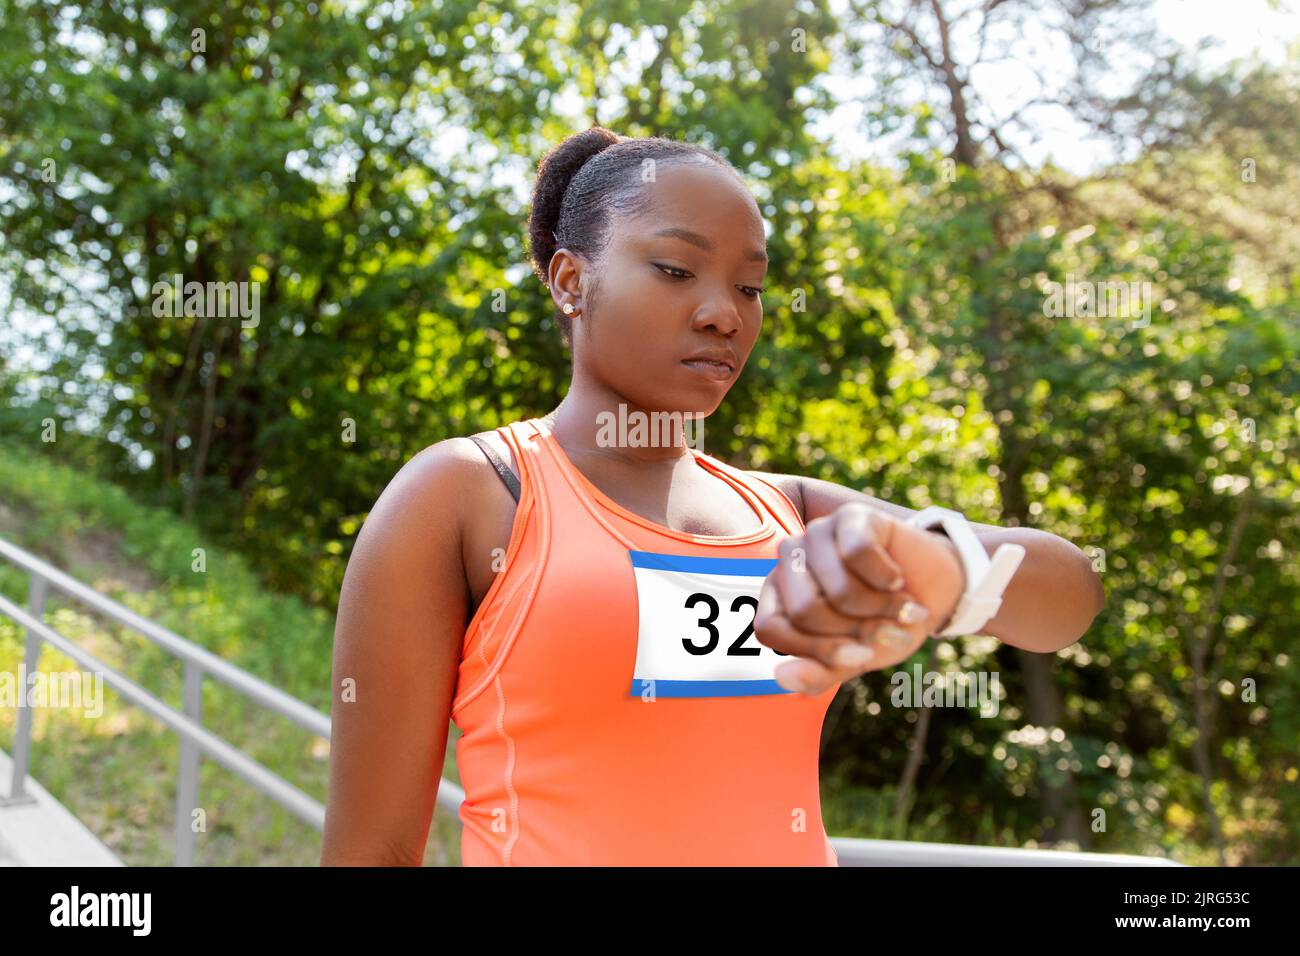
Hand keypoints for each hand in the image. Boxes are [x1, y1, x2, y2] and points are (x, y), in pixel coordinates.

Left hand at [752, 501, 966, 694]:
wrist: (937, 592)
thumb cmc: (887, 625)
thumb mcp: (857, 658)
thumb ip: (819, 671)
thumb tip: (782, 678)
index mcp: (779, 596)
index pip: (771, 628)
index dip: (817, 650)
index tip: (861, 657)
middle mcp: (790, 561)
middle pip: (804, 610)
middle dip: (854, 629)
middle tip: (883, 625)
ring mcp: (817, 533)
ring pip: (837, 587)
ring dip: (879, 607)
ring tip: (896, 603)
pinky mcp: (849, 516)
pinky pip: (859, 555)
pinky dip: (887, 576)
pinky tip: (896, 577)